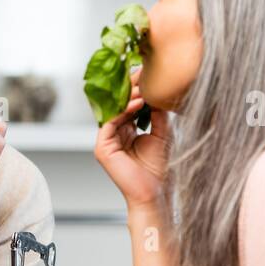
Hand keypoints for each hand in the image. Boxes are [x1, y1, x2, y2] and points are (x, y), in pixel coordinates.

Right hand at [94, 69, 171, 208]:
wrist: (154, 193)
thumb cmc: (159, 169)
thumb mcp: (163, 133)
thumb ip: (157, 113)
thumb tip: (159, 91)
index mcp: (126, 131)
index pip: (128, 104)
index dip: (138, 89)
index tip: (149, 73)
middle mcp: (114, 134)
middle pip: (118, 104)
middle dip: (131, 88)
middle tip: (143, 72)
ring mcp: (106, 141)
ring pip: (113, 111)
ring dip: (128, 96)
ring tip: (143, 85)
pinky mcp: (102, 149)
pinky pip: (110, 123)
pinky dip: (123, 111)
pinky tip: (138, 102)